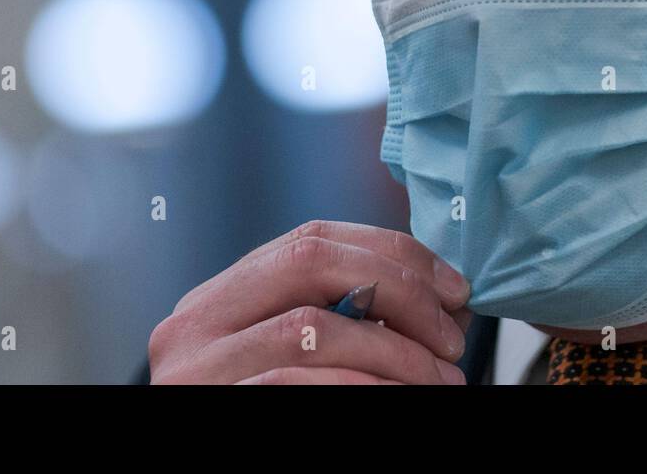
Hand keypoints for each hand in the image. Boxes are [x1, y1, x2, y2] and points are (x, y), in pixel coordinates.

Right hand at [149, 220, 471, 384]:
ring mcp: (195, 368)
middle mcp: (194, 322)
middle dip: (398, 290)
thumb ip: (351, 316)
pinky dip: (365, 387)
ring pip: (313, 329)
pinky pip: (300, 383)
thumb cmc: (274, 402)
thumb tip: (445, 300)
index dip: (393, 253)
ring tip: (440, 378)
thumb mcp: (299, 354)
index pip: (312, 239)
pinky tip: (400, 395)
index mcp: (221, 297)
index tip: (452, 287)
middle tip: (450, 334)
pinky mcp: (210, 407)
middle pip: (310, 263)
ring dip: (396, 352)